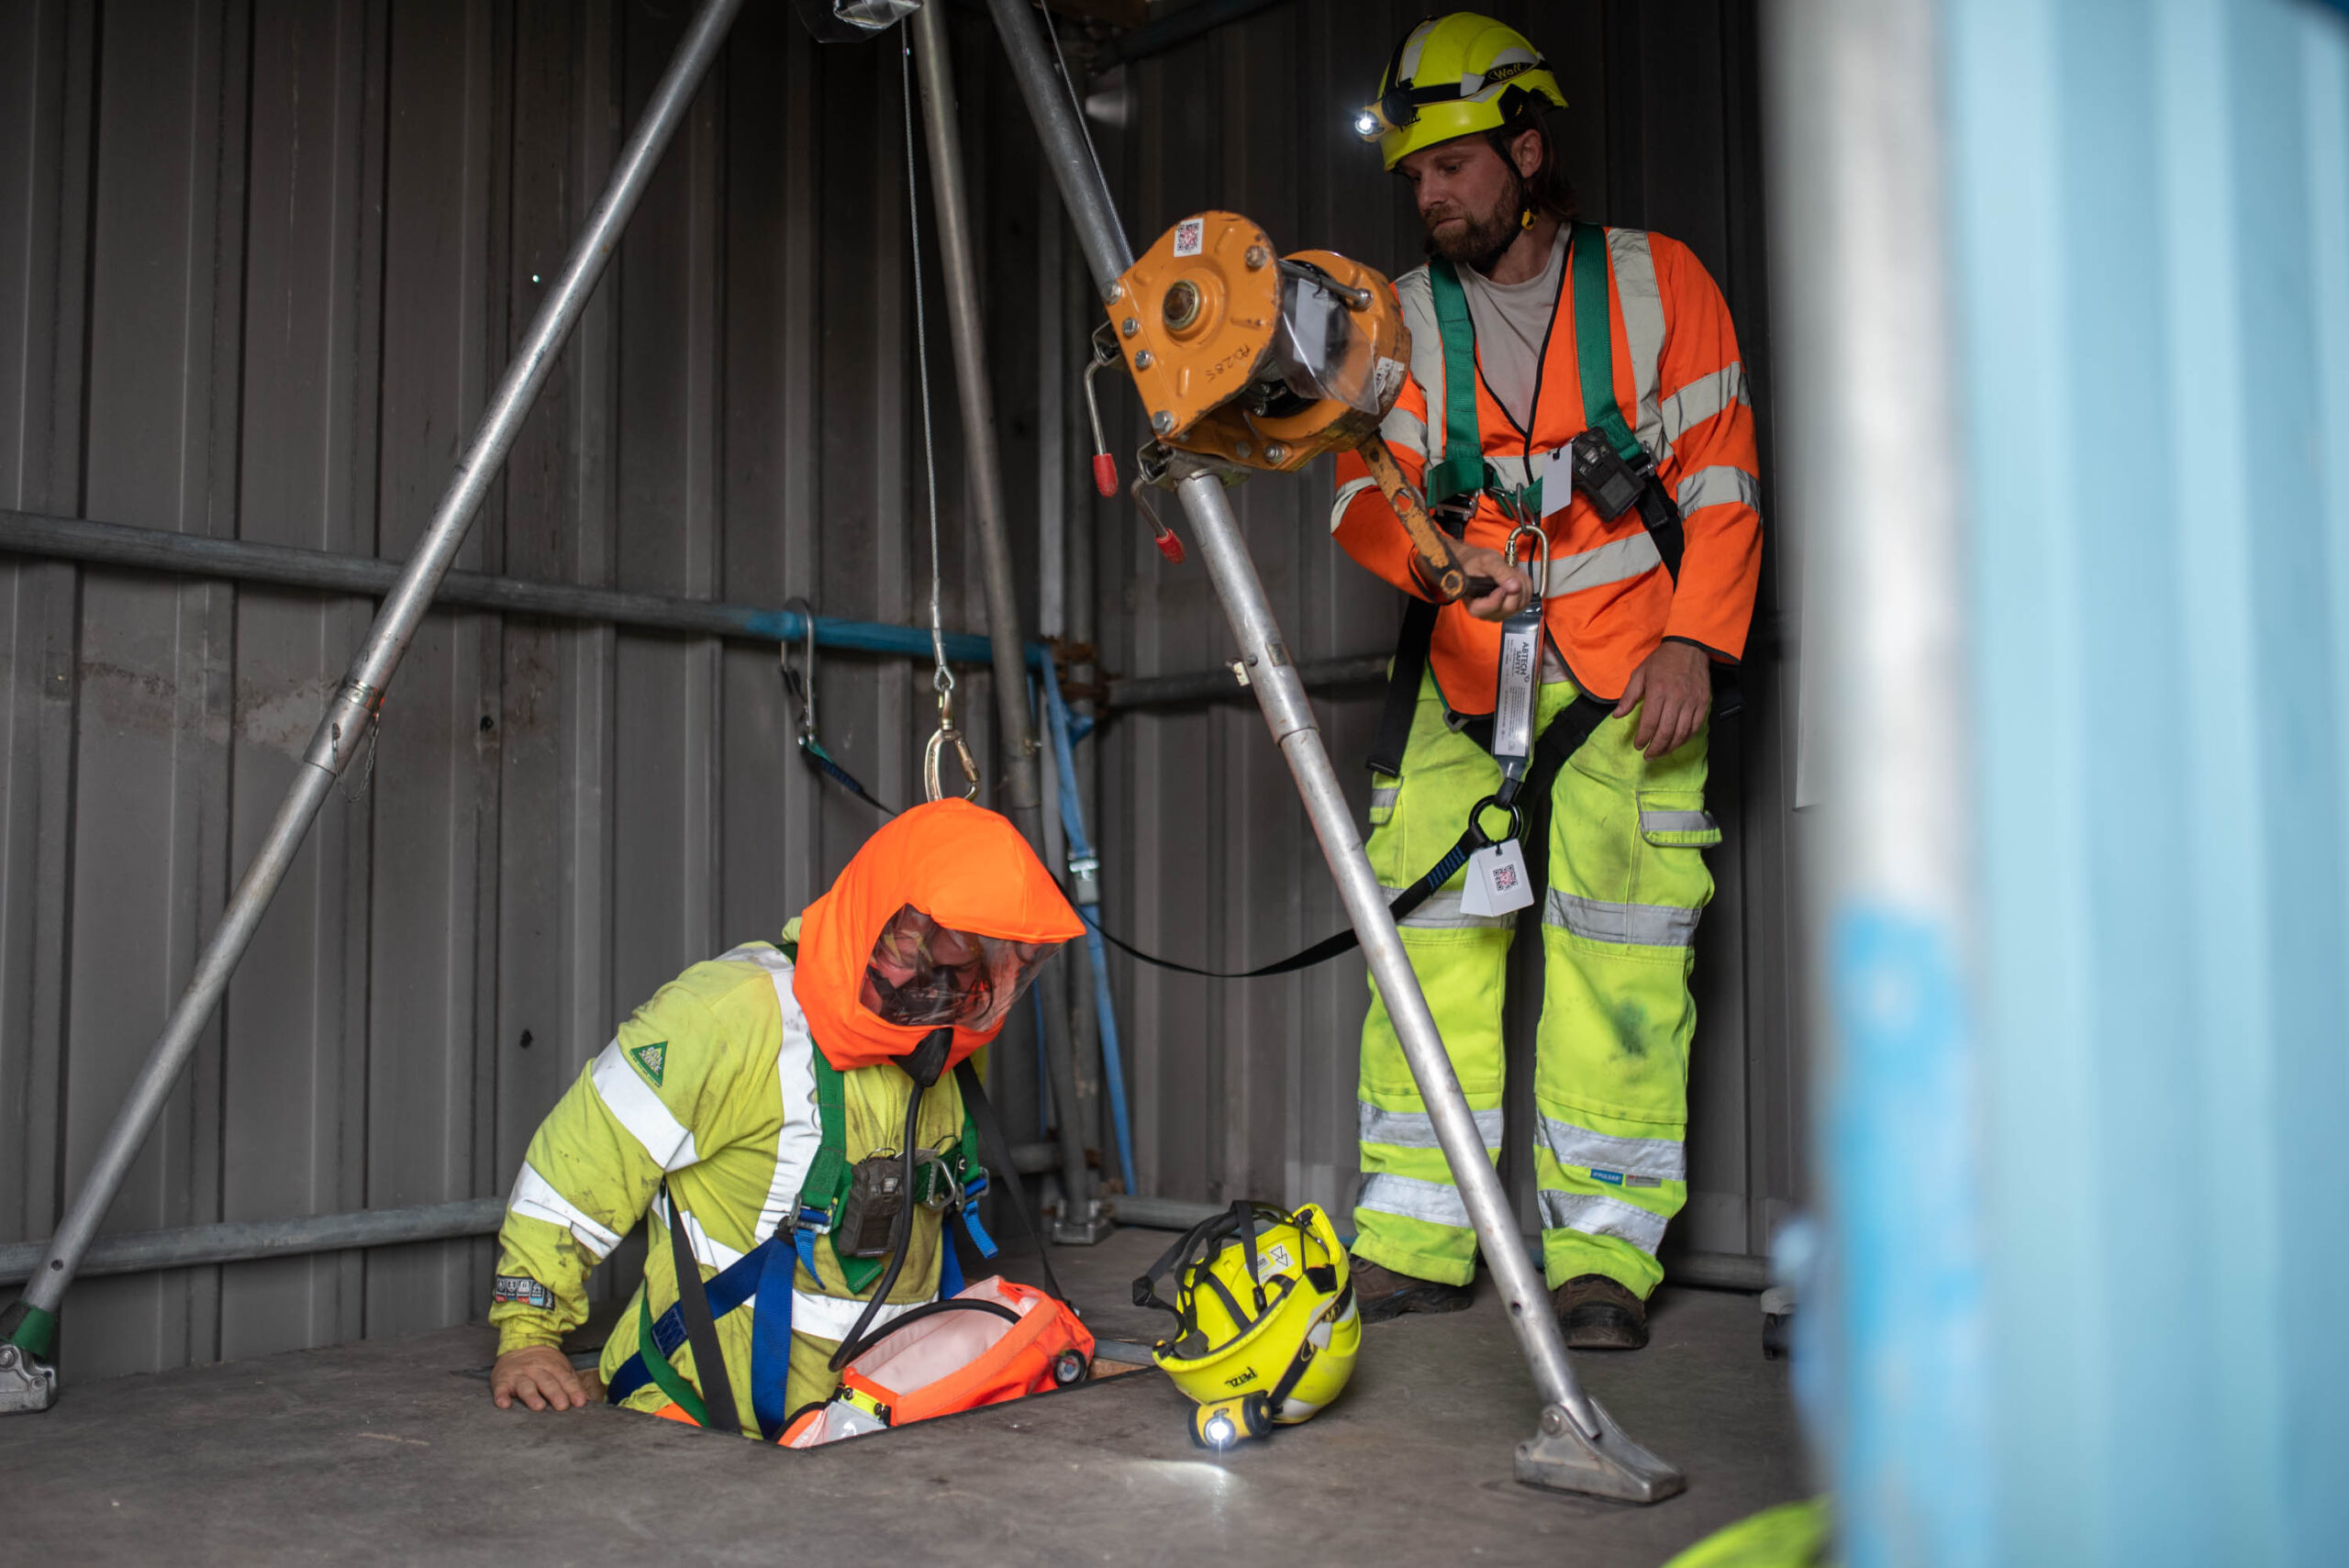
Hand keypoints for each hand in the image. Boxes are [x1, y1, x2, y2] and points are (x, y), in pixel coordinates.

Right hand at [491, 1344, 592, 1411]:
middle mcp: (536, 1370)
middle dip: (555, 1394)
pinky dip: (501, 1397)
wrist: (519, 1345)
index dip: (573, 1390)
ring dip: (532, 1396)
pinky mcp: (502, 1381)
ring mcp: (519, 1375)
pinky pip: (501, 1389)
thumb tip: (587, 1402)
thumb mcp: (560, 1369)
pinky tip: (505, 1404)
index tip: (580, 1402)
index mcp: (553, 1366)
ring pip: (526, 1386)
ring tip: (538, 1406)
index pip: (565, 1379)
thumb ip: (572, 1385)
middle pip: (547, 1382)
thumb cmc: (543, 1365)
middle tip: (562, 1406)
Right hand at [1448, 543, 1531, 621]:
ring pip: (1520, 605)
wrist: (1475, 564)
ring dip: (1522, 585)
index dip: (1500, 595)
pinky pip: (1525, 602)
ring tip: (1512, 573)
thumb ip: (1500, 572)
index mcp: (1473, 604)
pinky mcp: (1508, 609)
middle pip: (1509, 607)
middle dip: (1515, 586)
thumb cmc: (1475, 563)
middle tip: (1509, 572)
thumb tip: (1515, 586)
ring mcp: (1498, 612)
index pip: (1490, 608)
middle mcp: (1486, 612)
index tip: (1503, 583)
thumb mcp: (1486, 562)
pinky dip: (1525, 588)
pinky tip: (1516, 579)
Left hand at [1613, 641, 1711, 758]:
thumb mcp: (1639, 674)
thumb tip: (1617, 716)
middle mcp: (1676, 698)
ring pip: (1682, 732)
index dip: (1643, 738)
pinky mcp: (1703, 702)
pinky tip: (1677, 743)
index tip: (1638, 746)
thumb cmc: (1661, 661)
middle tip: (1648, 756)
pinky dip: (1685, 738)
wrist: (1689, 647)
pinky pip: (1695, 726)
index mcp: (1658, 691)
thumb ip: (1628, 697)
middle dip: (1656, 748)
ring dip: (1670, 747)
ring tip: (1661, 753)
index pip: (1650, 722)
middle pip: (1666, 731)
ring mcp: (1692, 701)